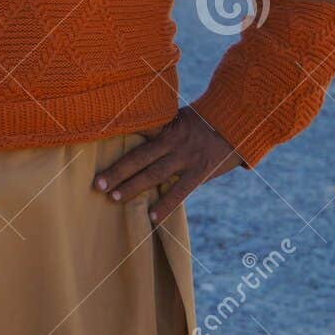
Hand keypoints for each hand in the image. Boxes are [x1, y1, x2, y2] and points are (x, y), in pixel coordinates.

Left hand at [93, 105, 243, 222]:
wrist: (239, 122)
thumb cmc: (204, 121)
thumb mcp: (179, 117)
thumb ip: (160, 129)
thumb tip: (135, 138)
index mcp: (165, 127)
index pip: (136, 137)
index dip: (116, 146)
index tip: (95, 154)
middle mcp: (173, 141)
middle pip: (139, 158)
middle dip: (117, 172)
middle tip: (97, 184)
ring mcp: (187, 157)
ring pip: (155, 175)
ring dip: (133, 187)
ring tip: (115, 198)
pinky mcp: (202, 171)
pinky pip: (181, 190)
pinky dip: (166, 205)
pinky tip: (152, 217)